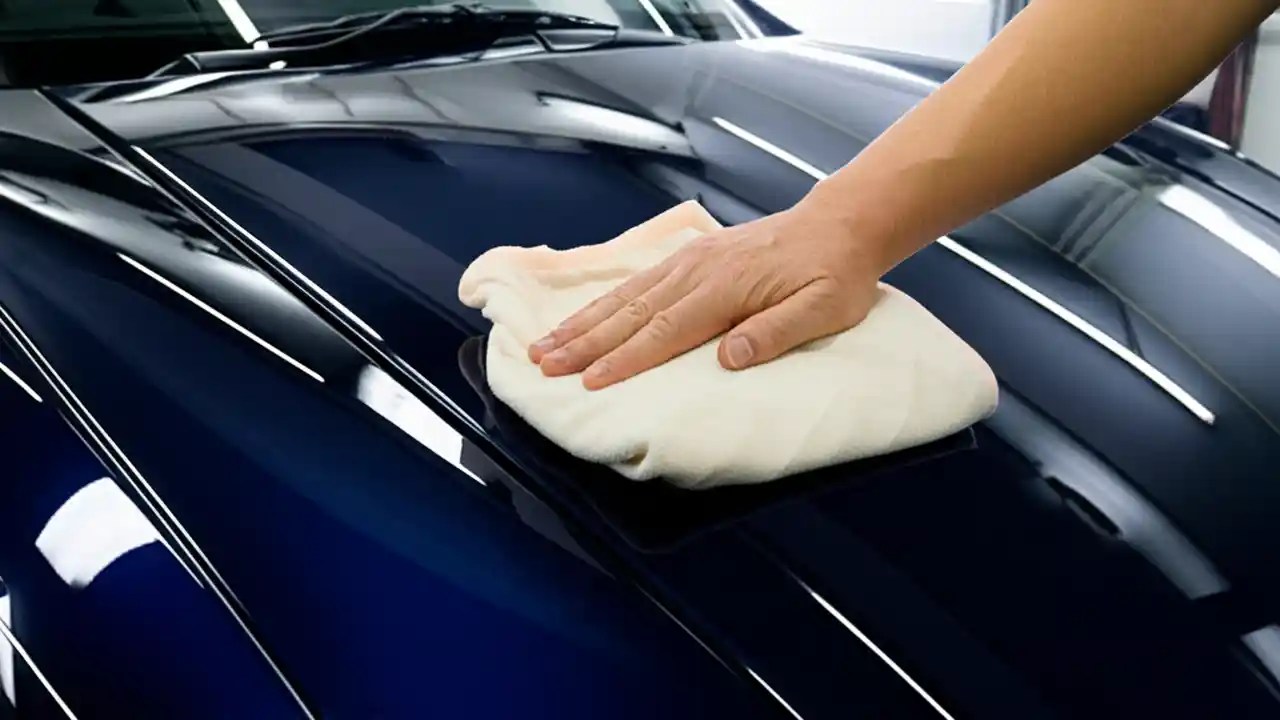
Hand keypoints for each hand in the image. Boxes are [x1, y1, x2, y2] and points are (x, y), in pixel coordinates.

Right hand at [526, 199, 883, 389]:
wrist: (840, 224)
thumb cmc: (836, 272)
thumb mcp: (825, 309)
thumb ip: (776, 332)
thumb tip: (729, 357)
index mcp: (727, 287)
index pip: (665, 331)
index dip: (624, 359)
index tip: (589, 381)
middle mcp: (698, 271)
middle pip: (631, 313)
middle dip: (584, 342)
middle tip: (543, 364)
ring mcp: (690, 261)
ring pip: (626, 297)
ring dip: (582, 323)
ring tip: (545, 345)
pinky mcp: (691, 257)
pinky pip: (638, 283)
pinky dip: (604, 303)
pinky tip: (584, 318)